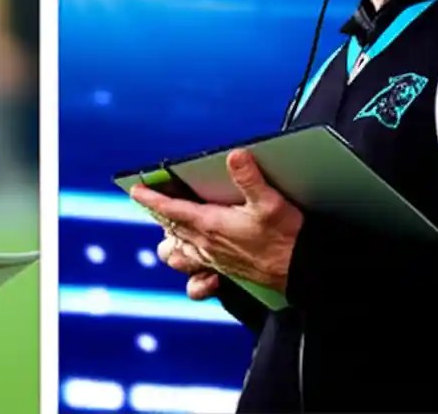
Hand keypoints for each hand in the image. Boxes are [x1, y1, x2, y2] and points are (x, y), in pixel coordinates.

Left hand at [132, 149, 303, 292]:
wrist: (303, 271)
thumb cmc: (287, 238)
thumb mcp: (271, 202)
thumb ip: (250, 178)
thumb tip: (235, 156)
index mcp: (211, 226)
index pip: (171, 211)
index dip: (151, 199)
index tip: (135, 190)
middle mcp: (206, 245)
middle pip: (171, 229)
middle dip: (162, 214)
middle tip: (158, 200)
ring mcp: (213, 262)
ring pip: (178, 254)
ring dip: (174, 241)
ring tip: (175, 228)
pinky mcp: (224, 274)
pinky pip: (195, 282)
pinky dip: (191, 275)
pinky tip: (196, 265)